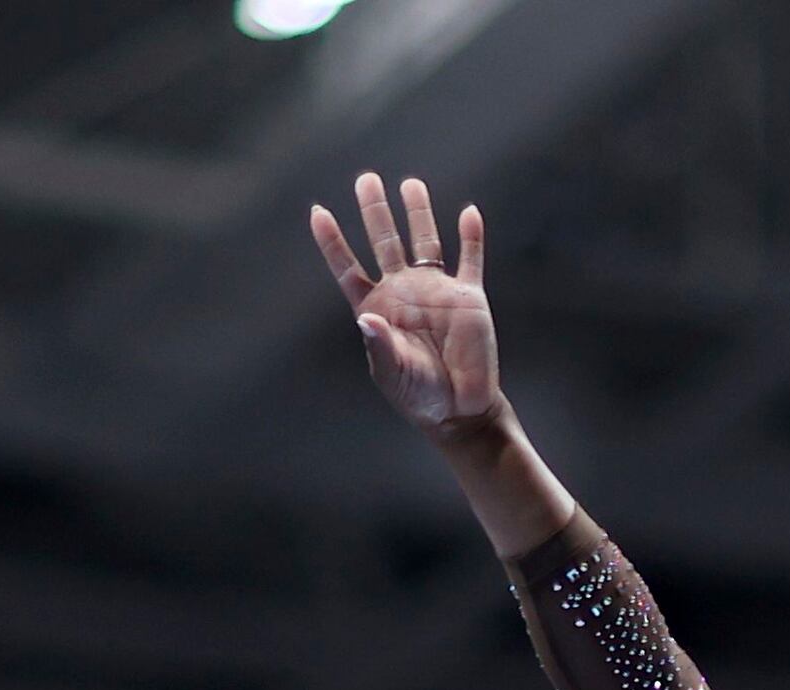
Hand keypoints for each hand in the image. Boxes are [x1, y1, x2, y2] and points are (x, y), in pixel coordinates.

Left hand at [309, 171, 497, 435]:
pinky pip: (470, 259)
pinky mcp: (469, 296)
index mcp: (377, 308)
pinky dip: (471, 237)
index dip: (333, 242)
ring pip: (425, 241)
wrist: (461, 409)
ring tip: (409, 184)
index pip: (349, 268)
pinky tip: (467, 213)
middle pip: (385, 242)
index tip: (318, 212)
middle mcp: (403, 292)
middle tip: (366, 179)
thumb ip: (380, 346)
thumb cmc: (420, 395)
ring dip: (418, 212)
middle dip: (375, 211)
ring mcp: (436, 290)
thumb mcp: (395, 374)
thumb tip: (367, 317)